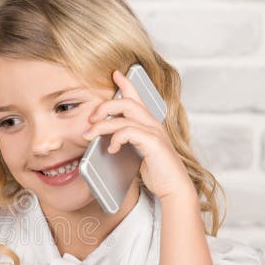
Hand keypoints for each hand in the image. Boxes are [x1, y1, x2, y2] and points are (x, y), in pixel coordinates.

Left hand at [81, 69, 193, 200]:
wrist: (175, 189)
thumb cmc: (158, 174)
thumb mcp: (140, 154)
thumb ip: (129, 143)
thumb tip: (108, 141)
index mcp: (150, 125)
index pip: (137, 98)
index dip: (127, 84)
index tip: (115, 74)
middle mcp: (154, 125)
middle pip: (127, 102)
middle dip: (105, 106)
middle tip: (90, 118)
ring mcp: (155, 133)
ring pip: (123, 118)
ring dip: (101, 125)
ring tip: (89, 135)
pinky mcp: (154, 144)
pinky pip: (129, 132)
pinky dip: (116, 138)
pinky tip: (112, 149)